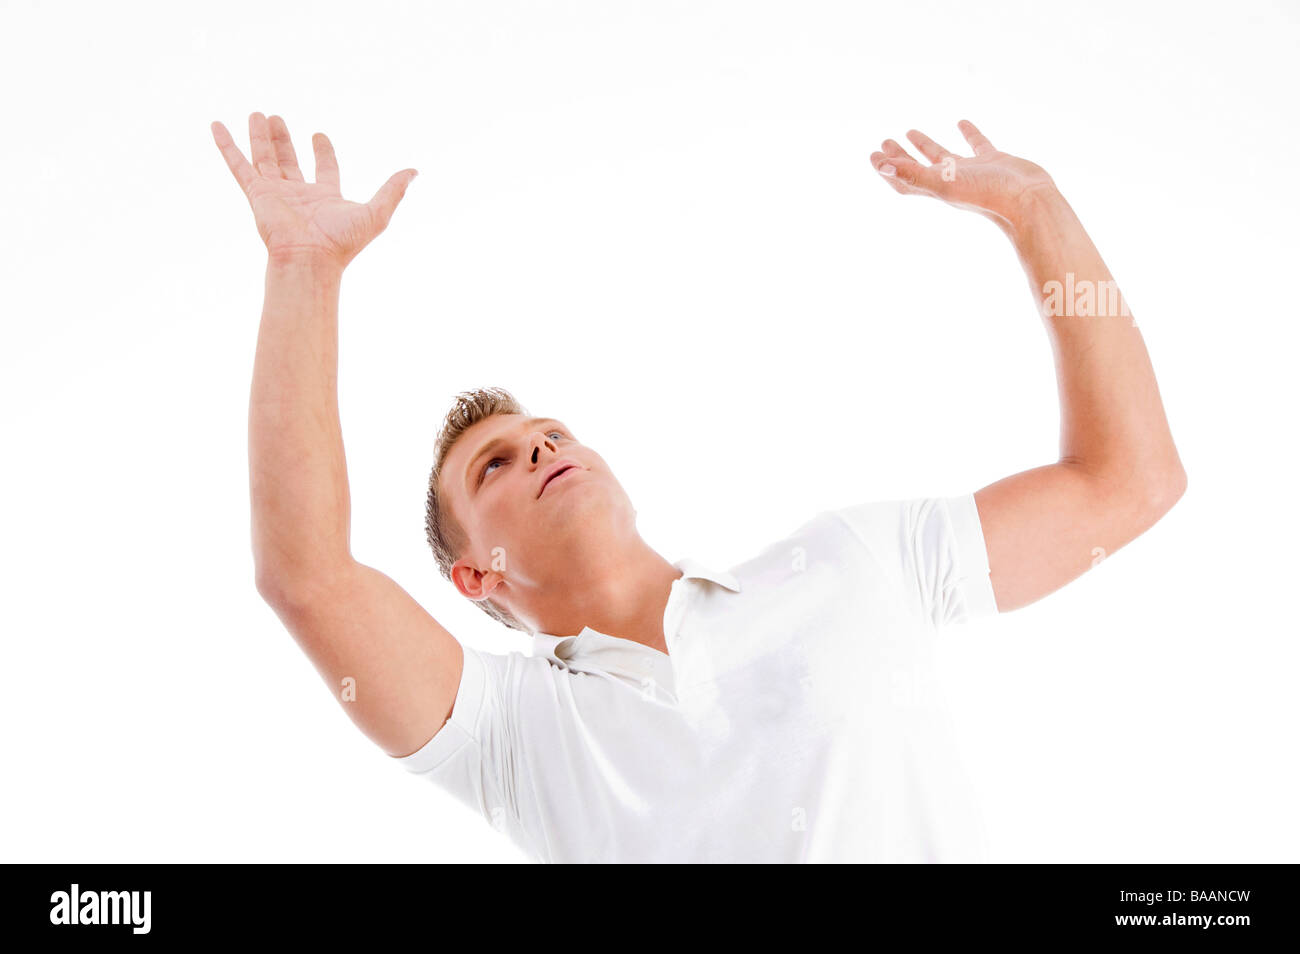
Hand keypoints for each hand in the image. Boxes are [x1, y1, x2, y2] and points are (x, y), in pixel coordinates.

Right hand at [211, 112, 416, 267]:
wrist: (311, 260)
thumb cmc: (343, 242)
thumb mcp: (377, 212)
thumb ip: (393, 190)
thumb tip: (415, 171)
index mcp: (325, 198)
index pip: (324, 169)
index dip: (323, 151)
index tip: (319, 135)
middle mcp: (299, 194)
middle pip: (289, 160)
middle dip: (283, 139)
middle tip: (275, 118)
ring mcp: (275, 194)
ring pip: (265, 157)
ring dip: (261, 136)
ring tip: (258, 113)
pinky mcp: (256, 194)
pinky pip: (238, 164)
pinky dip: (226, 145)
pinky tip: (216, 125)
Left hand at [869, 120, 1057, 229]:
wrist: (1030, 200)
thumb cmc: (988, 195)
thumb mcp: (945, 182)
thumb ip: (914, 174)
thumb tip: (881, 167)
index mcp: (937, 188)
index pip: (904, 180)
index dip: (887, 170)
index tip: (874, 155)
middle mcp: (952, 181)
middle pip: (918, 168)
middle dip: (900, 156)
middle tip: (885, 142)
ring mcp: (973, 172)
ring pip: (944, 156)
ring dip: (925, 145)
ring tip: (910, 130)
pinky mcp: (994, 162)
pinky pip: (977, 145)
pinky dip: (968, 133)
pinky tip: (961, 122)